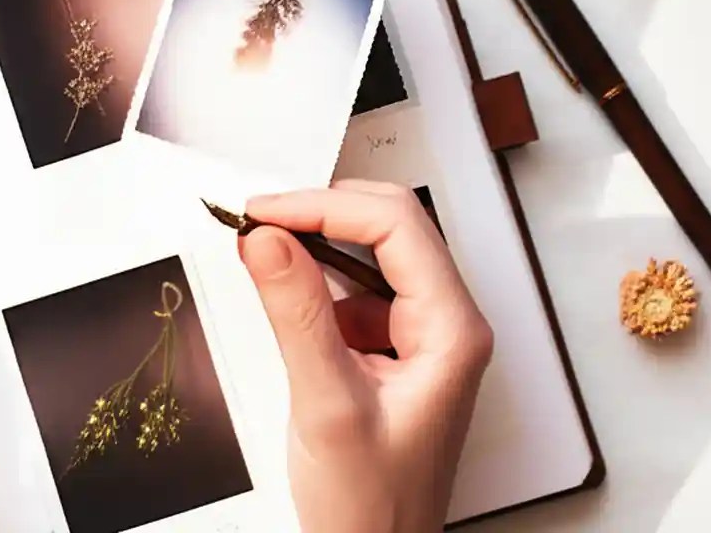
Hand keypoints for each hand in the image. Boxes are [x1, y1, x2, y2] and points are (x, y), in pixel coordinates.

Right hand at [238, 181, 493, 532]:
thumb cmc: (373, 506)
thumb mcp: (326, 404)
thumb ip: (296, 315)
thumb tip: (268, 241)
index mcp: (452, 332)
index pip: (396, 227)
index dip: (325, 206)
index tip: (266, 212)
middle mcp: (445, 325)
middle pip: (390, 227)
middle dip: (320, 213)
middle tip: (259, 220)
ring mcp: (419, 335)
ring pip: (371, 254)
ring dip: (314, 242)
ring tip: (262, 246)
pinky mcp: (390, 349)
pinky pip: (353, 290)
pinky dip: (312, 279)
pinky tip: (281, 290)